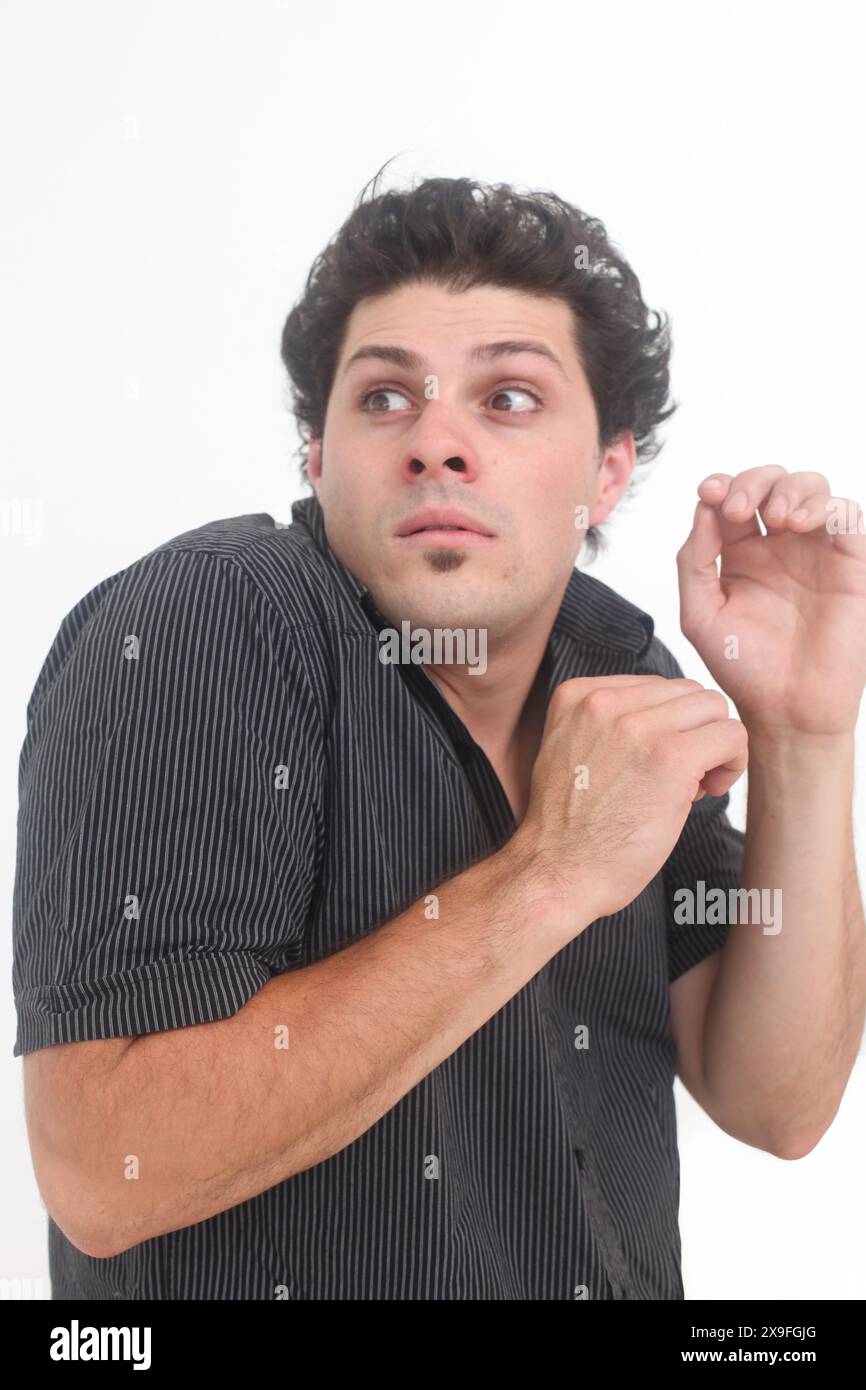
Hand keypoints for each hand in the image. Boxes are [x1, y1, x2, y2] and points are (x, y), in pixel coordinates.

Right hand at [514, 674, 747, 934]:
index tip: (656, 766)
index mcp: (577, 694)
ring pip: (714, 708)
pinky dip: (733, 763)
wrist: (554, 873)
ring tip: (695, 786)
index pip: (655, 686)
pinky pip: (731, 736)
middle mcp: (603, 701)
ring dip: (716, 746)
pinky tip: (710, 791)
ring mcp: (636, 726)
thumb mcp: (572, 751)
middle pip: (689, 692)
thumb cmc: (571, 828)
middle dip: (695, 732)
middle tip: (682, 779)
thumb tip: (675, 718)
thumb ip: (608, 723)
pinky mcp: (669, 756)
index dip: (668, 727)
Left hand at [677, 466, 865, 738]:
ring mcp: (815, 552)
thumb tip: (702, 508)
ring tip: (776, 518)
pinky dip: (826, 506)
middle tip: (740, 509)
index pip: (732, 499)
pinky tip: (801, 523)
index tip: (710, 492)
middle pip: (771, 482)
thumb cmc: (744, 667)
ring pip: (811, 488)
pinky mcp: (849, 564)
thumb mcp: (701, 614)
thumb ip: (694, 561)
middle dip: (753, 482)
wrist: (787, 709)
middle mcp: (779, 546)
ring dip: (790, 488)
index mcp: (740, 554)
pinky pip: (847, 515)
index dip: (722, 484)